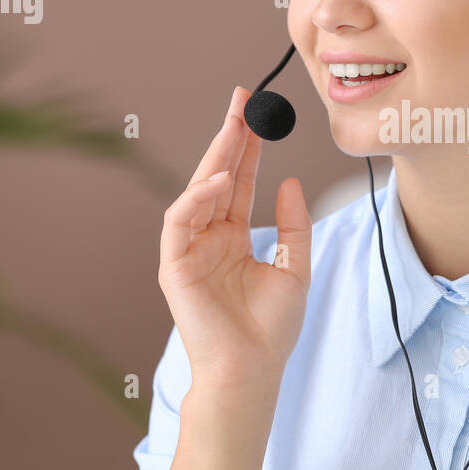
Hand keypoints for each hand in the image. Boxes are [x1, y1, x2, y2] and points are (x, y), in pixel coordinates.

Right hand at [158, 87, 311, 387]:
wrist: (252, 370)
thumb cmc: (271, 329)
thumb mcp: (295, 267)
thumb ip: (293, 225)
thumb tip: (290, 182)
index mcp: (233, 239)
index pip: (239, 182)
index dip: (247, 147)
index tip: (258, 112)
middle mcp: (208, 239)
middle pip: (217, 177)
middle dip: (228, 137)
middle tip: (243, 99)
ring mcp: (188, 251)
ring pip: (197, 191)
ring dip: (215, 157)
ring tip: (236, 126)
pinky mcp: (173, 266)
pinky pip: (180, 221)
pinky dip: (199, 197)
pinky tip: (223, 178)